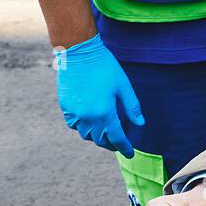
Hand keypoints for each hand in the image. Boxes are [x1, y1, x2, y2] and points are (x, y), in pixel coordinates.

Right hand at [54, 33, 147, 156]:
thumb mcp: (123, 85)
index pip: (117, 138)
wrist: (78, 53)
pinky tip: (90, 122)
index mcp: (105, 112)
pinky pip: (75, 125)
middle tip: (119, 143)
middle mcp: (88, 117)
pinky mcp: (66, 108)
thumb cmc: (104, 67)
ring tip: (105, 133)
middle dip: (111, 144)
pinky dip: (83, 127)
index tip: (130, 153)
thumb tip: (140, 124)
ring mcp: (75, 113)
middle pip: (101, 140)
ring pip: (87, 135)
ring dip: (97, 137)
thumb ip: (132, 107)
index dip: (125, 147)